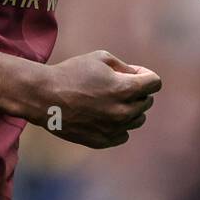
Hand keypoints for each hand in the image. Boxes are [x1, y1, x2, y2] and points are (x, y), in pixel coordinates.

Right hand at [31, 50, 161, 147]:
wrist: (44, 97)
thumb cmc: (72, 73)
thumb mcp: (100, 58)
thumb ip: (125, 67)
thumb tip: (137, 77)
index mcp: (125, 89)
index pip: (155, 83)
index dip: (145, 75)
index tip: (131, 73)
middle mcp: (124, 111)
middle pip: (147, 102)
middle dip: (137, 91)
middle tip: (115, 85)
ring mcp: (114, 129)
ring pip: (137, 119)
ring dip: (129, 109)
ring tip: (108, 100)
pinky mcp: (103, 141)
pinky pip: (123, 134)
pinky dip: (118, 125)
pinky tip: (103, 115)